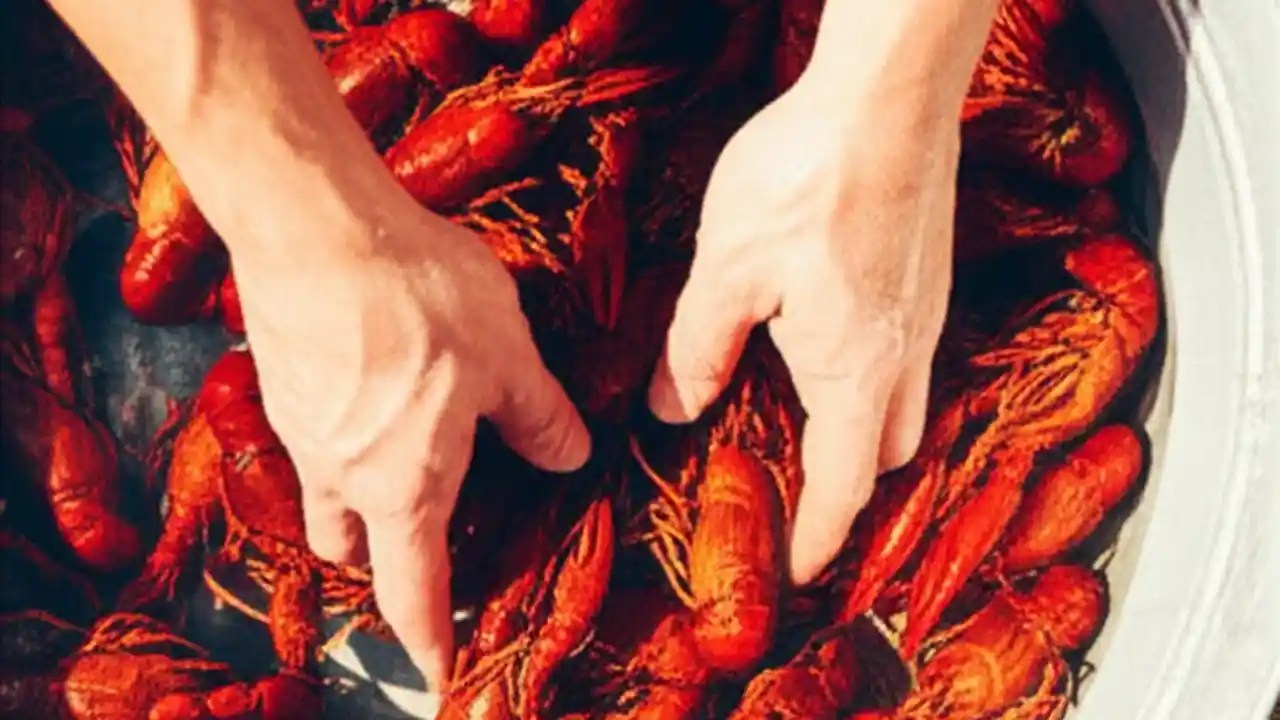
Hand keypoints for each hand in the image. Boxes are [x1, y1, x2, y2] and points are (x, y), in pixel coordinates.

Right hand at [230, 189, 590, 688]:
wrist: (312, 225)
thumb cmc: (417, 299)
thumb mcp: (509, 360)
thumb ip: (538, 418)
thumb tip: (569, 458)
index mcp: (402, 488)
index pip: (414, 592)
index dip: (428, 642)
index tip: (439, 676)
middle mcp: (339, 474)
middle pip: (355, 548)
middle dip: (387, 562)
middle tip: (424, 546)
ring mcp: (299, 428)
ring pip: (326, 491)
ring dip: (359, 497)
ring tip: (403, 460)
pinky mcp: (281, 380)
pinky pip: (313, 434)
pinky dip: (345, 435)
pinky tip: (379, 386)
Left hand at [647, 80, 957, 583]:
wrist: (888, 94)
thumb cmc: (809, 173)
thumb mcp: (726, 270)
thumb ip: (700, 348)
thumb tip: (677, 407)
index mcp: (855, 371)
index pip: (844, 487)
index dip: (821, 540)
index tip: (801, 574)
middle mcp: (906, 355)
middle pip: (885, 456)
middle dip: (846, 491)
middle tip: (797, 503)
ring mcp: (928, 314)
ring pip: (904, 406)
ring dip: (860, 433)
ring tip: (804, 428)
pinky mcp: (929, 276)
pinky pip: (909, 356)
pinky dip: (872, 379)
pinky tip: (827, 346)